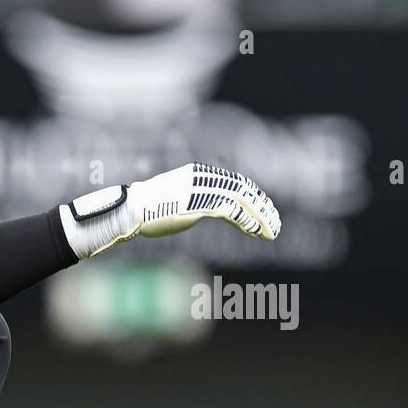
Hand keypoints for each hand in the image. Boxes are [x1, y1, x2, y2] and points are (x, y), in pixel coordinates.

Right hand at [130, 162, 279, 242]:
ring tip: (272, 232)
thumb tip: (196, 210)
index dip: (253, 198)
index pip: (235, 183)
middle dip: (262, 208)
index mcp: (199, 174)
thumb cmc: (145, 210)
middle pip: (243, 190)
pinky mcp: (200, 203)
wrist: (131, 210)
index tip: (265, 212)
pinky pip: (232, 211)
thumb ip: (190, 201)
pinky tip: (257, 233)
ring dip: (260, 217)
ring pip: (242, 200)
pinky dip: (247, 222)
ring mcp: (203, 189)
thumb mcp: (172, 200)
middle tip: (275, 223)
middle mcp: (205, 178)